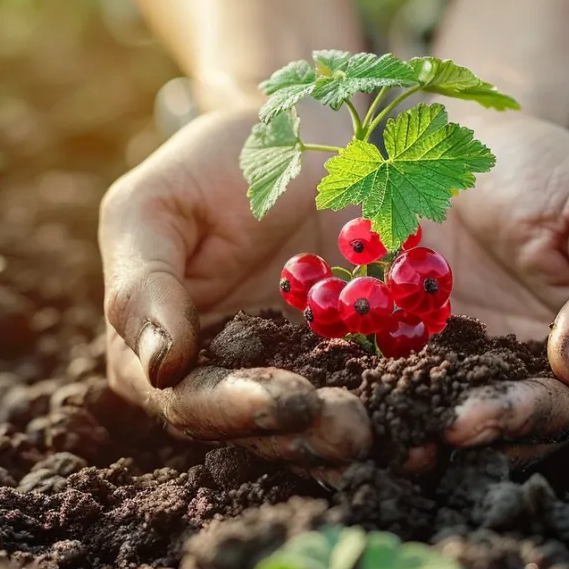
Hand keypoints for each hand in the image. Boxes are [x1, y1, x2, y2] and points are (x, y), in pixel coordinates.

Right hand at [98, 107, 370, 478]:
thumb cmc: (215, 165)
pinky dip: (397, 408)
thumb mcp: (156, 204)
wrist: (306, 131)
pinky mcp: (361, 362)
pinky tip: (426, 419)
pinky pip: (375, 395)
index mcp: (167, 353)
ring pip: (314, 429)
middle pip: (256, 431)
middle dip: (301, 436)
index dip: (232, 410)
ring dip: (346, 436)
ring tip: (385, 430)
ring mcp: (298, 374)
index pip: (189, 402)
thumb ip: (142, 281)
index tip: (287, 403)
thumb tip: (159, 365)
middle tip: (351, 431)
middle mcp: (230, 378)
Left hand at [422, 107, 568, 463]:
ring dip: (431, 432)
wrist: (470, 140)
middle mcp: (555, 375)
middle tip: (422, 441)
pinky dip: (397, 400)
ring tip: (389, 442)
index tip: (476, 418)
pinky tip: (367, 408)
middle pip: (521, 425)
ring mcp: (492, 369)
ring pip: (469, 418)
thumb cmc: (553, 171)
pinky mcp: (436, 358)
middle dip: (473, 434)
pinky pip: (420, 387)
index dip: (529, 415)